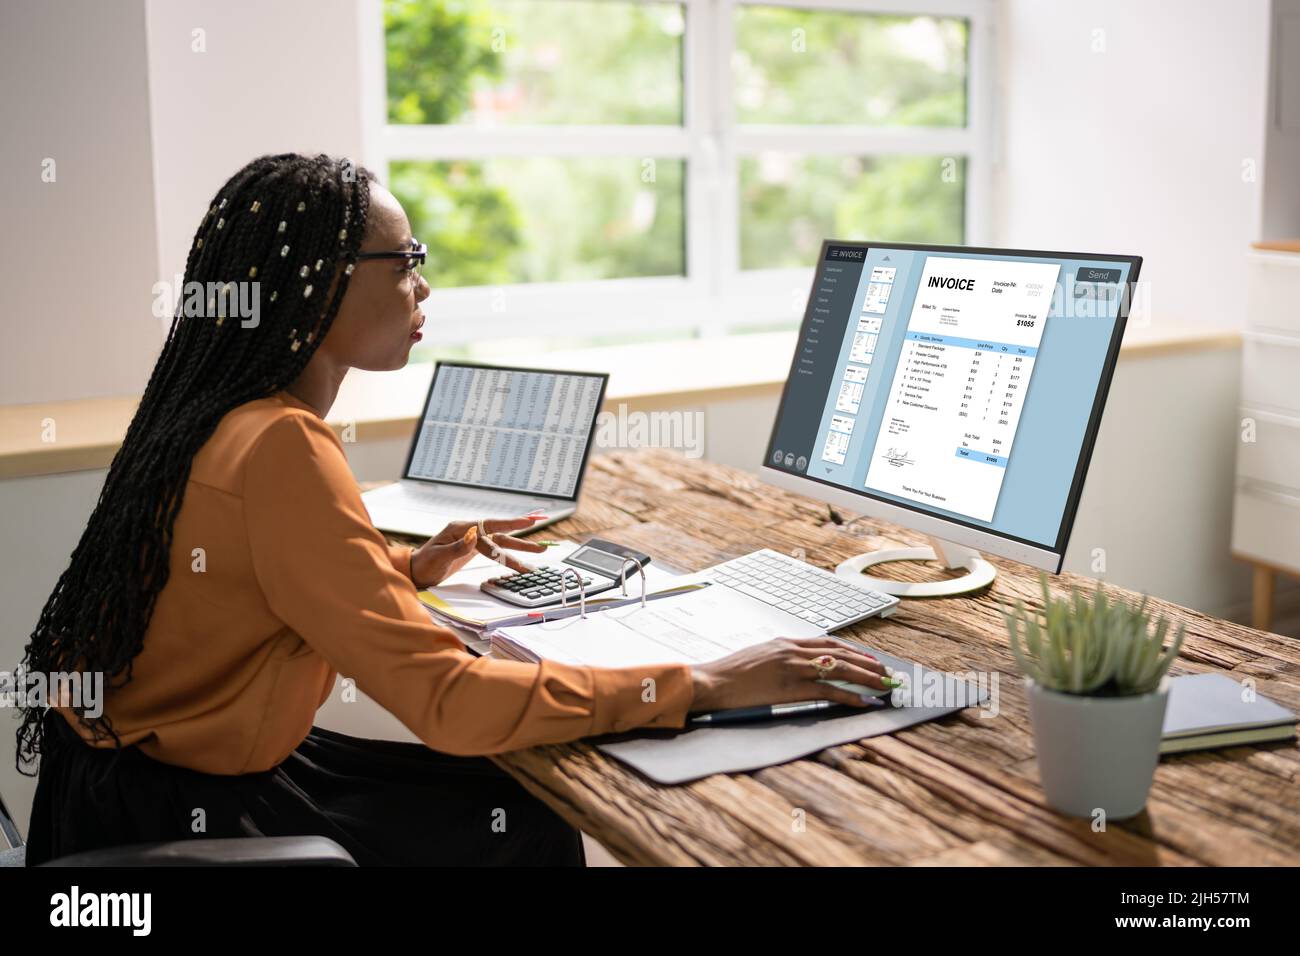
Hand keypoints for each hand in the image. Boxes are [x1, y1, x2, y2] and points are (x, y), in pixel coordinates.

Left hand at [410, 515, 547, 588]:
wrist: (416, 572)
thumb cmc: (425, 564)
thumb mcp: (439, 557)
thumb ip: (458, 547)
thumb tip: (475, 535)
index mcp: (460, 528)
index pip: (489, 526)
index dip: (509, 524)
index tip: (527, 521)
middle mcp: (469, 531)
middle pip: (499, 532)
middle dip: (520, 533)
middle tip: (540, 531)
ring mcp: (472, 540)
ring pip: (500, 542)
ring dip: (519, 547)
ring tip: (539, 551)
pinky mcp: (474, 549)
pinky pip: (495, 550)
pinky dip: (509, 555)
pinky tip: (520, 559)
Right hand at [688, 637, 892, 711]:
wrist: (713, 681)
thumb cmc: (730, 674)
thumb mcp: (758, 658)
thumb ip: (779, 659)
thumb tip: (796, 667)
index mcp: (785, 643)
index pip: (827, 642)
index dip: (852, 650)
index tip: (868, 658)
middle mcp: (793, 651)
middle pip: (839, 653)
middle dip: (866, 663)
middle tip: (886, 672)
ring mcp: (793, 667)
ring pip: (840, 669)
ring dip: (866, 677)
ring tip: (884, 684)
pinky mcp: (791, 688)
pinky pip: (828, 691)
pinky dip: (849, 696)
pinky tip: (864, 702)